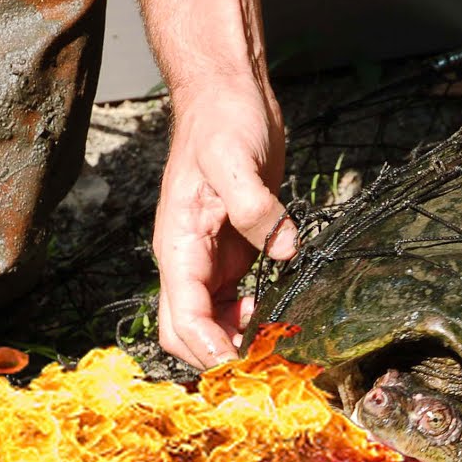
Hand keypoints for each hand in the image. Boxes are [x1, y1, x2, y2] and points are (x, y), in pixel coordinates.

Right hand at [153, 77, 297, 368]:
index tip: (240, 365)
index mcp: (179, 243)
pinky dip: (251, 317)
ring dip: (237, 340)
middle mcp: (188, 259)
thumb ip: (254, 205)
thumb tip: (282, 249)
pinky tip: (276, 311)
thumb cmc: (222, 121)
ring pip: (210, 323)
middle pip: (185, 331)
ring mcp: (209, 259)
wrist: (227, 96)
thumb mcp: (235, 157)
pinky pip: (233, 302)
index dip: (208, 347)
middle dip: (217, 354)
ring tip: (274, 336)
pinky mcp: (233, 253)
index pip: (182, 315)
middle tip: (262, 362)